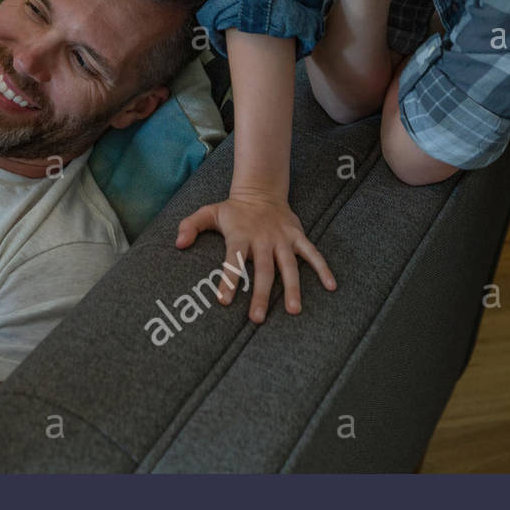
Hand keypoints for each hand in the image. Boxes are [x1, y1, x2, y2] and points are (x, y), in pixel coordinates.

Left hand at [176, 191, 336, 323]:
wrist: (261, 191)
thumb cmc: (233, 211)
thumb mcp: (209, 213)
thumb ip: (190, 226)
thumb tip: (178, 243)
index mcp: (240, 235)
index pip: (233, 259)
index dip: (229, 279)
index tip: (224, 300)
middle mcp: (262, 239)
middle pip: (263, 270)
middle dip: (260, 294)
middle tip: (257, 319)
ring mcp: (282, 239)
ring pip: (289, 266)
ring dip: (292, 288)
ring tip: (294, 310)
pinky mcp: (297, 236)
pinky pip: (312, 253)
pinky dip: (323, 268)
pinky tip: (331, 286)